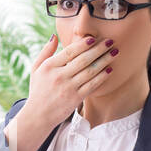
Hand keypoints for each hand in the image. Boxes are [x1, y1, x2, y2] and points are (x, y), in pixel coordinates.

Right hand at [3, 34, 112, 150]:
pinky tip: (109, 70)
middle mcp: (59, 76)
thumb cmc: (38, 90)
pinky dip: (102, 77)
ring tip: (115, 53)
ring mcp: (68, 88)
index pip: (69, 51)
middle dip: (99, 49)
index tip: (94, 38)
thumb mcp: (35, 69)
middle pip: (83, 60)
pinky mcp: (75, 99)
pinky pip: (92, 85)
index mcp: (49, 66)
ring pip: (90, 71)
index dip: (83, 44)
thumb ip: (45, 52)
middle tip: (111, 41)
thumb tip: (54, 35)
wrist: (38, 115)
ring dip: (104, 61)